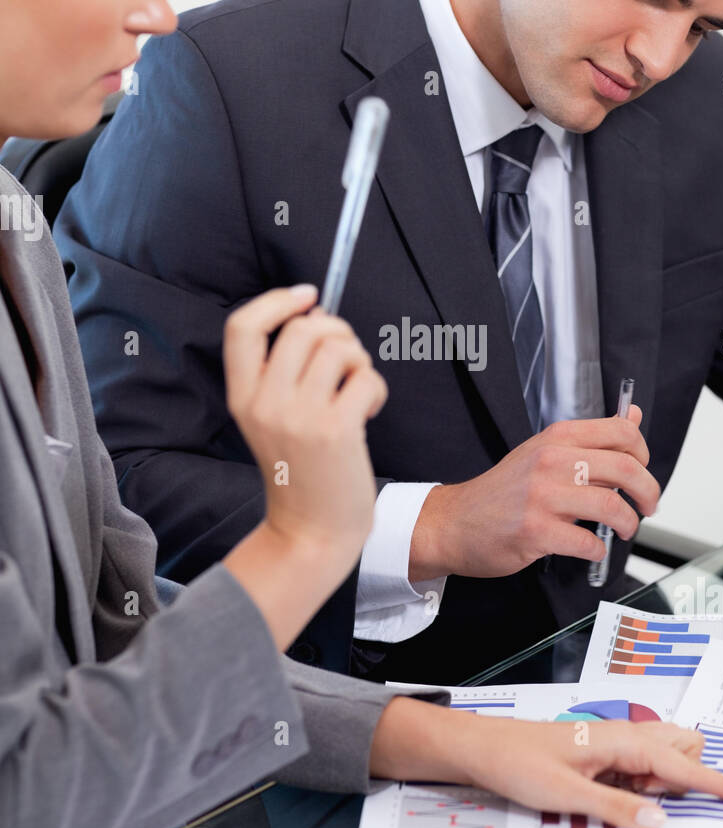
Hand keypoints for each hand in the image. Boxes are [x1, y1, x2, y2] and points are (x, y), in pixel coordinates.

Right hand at [223, 285, 387, 558]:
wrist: (311, 532)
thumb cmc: (301, 471)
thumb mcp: (270, 420)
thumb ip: (282, 372)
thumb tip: (315, 316)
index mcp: (242, 396)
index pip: (243, 326)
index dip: (277, 300)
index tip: (307, 296)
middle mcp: (264, 402)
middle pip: (303, 327)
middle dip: (336, 332)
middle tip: (346, 360)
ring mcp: (299, 416)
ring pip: (339, 347)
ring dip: (358, 361)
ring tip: (356, 389)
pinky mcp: (335, 429)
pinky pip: (365, 377)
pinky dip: (375, 389)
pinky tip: (367, 412)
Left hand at [371, 703, 722, 827]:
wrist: (484, 749)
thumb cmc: (519, 763)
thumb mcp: (568, 796)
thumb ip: (617, 810)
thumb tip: (660, 822)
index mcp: (621, 742)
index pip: (681, 764)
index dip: (716, 781)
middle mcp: (623, 736)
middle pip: (682, 746)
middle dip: (685, 776)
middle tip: (648, 802)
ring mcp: (613, 742)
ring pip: (662, 755)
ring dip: (660, 780)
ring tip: (623, 800)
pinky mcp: (602, 752)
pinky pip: (640, 764)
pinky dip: (640, 782)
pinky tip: (609, 795)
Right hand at [408, 405, 658, 580]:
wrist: (454, 522)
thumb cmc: (502, 491)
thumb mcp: (544, 451)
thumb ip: (590, 438)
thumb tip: (631, 417)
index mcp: (557, 438)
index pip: (621, 432)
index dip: (644, 453)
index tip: (644, 470)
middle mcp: (551, 462)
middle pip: (626, 469)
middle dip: (649, 492)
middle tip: (648, 506)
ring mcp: (542, 497)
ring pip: (612, 507)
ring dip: (628, 524)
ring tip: (624, 530)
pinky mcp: (536, 531)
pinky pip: (588, 542)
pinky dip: (598, 550)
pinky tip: (591, 548)